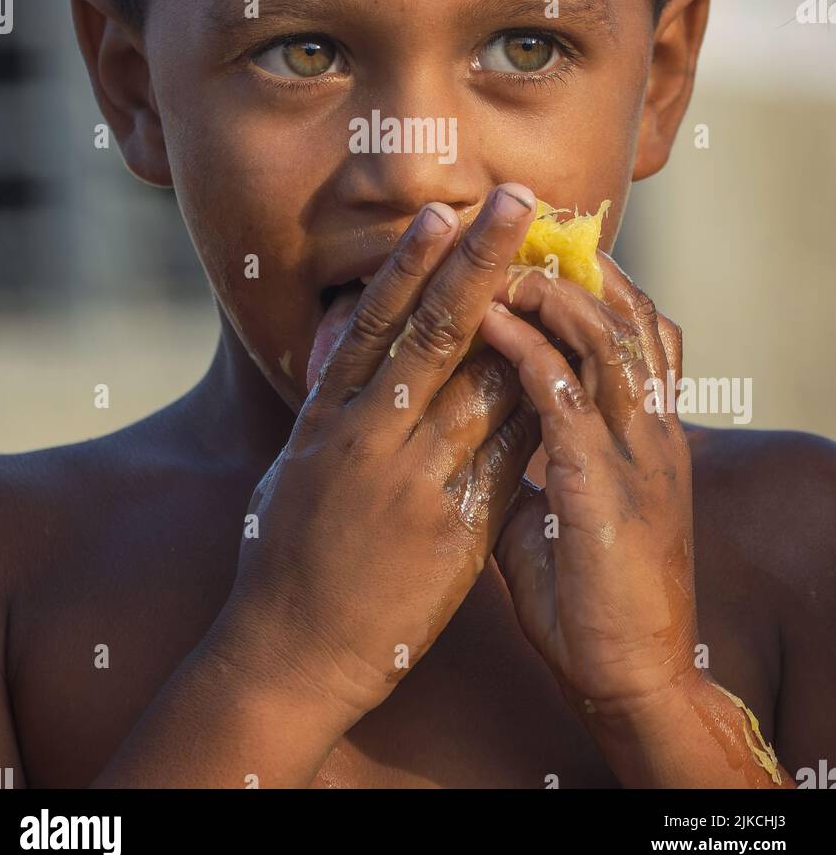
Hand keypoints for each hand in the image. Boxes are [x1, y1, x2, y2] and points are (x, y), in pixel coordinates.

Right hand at [220, 185, 541, 729]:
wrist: (292, 652)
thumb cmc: (285, 555)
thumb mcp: (296, 464)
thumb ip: (332, 403)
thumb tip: (348, 343)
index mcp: (325, 415)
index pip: (373, 319)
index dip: (411, 261)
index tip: (443, 210)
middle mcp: (368, 435)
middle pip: (435, 330)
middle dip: (480, 260)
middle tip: (516, 202)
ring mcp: (412, 480)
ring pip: (484, 384)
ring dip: (527, 326)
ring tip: (559, 272)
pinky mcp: (451, 527)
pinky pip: (507, 456)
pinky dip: (537, 411)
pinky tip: (568, 372)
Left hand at [481, 255, 698, 726]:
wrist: (628, 677)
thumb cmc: (591, 600)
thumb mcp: (559, 514)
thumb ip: (527, 466)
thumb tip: (478, 438)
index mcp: (648, 434)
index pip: (636, 332)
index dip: (596, 281)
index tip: (544, 246)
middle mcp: (652, 430)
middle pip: (628, 316)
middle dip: (576, 264)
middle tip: (518, 227)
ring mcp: (634, 453)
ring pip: (604, 339)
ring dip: (549, 292)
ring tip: (497, 258)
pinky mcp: (602, 484)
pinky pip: (564, 395)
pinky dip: (526, 349)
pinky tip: (489, 319)